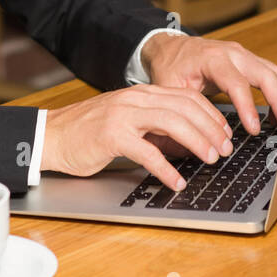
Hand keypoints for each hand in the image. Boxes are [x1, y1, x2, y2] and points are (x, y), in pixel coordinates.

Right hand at [39, 83, 234, 191]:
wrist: (50, 136)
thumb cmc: (87, 133)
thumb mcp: (126, 121)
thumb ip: (154, 126)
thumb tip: (188, 142)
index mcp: (140, 94)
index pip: (186, 97)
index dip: (211, 114)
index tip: (225, 132)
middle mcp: (134, 100)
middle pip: (184, 108)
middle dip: (211, 129)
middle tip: (225, 149)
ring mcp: (122, 116)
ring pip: (172, 123)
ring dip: (197, 142)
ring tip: (209, 159)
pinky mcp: (111, 136)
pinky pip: (147, 152)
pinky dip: (166, 168)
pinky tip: (176, 181)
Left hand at [141, 33, 276, 134]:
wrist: (170, 47)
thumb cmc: (170, 66)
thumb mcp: (169, 88)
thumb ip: (182, 111)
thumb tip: (192, 141)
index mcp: (212, 59)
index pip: (236, 83)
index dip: (248, 107)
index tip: (254, 129)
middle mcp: (232, 53)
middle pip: (265, 74)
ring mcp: (243, 55)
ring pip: (274, 72)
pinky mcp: (249, 60)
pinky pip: (271, 73)